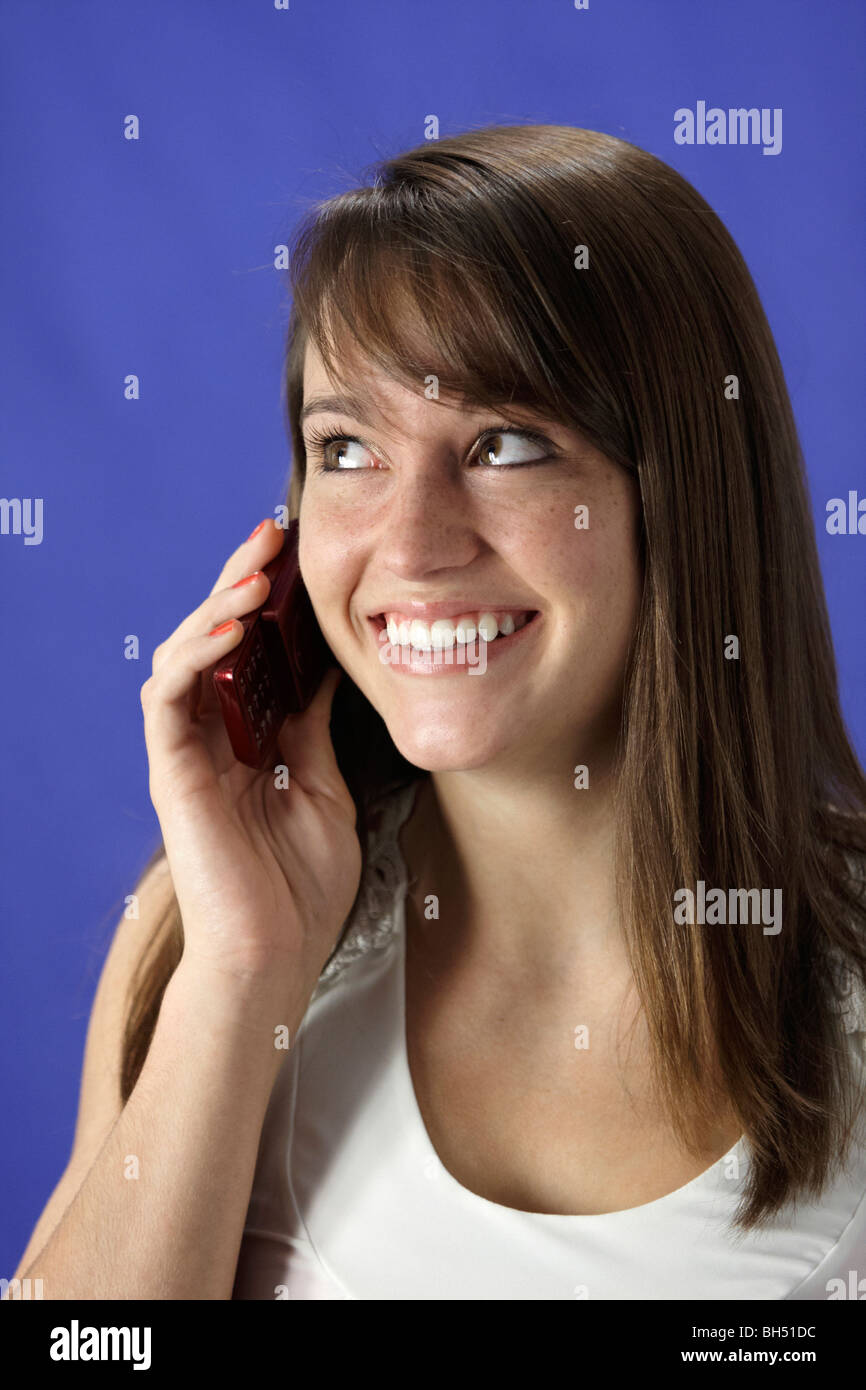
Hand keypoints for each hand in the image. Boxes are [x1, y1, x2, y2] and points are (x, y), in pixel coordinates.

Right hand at [139, 518, 361, 999]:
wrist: (279, 956)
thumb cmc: (301, 888)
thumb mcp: (325, 789)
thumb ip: (313, 730)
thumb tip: (324, 671)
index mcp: (249, 740)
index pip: (250, 653)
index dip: (267, 602)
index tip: (297, 556)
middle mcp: (213, 738)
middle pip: (214, 642)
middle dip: (239, 584)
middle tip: (271, 537)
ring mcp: (188, 753)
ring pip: (185, 657)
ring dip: (217, 608)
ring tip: (255, 573)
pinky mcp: (172, 771)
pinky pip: (170, 699)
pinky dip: (196, 658)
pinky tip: (233, 632)